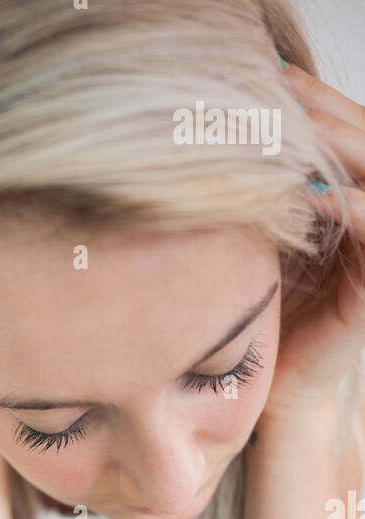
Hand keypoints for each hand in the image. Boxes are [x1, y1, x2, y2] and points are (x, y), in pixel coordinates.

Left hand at [265, 63, 364, 420]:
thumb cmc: (251, 322)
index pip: (344, 143)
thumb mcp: (251, 247)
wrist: (265, 392)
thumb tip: (216, 147)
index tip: (278, 79)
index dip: (319, 107)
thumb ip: (255, 201)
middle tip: (289, 87)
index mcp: (343, 210)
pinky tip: (311, 193)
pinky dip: (350, 205)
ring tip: (302, 127)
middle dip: (329, 113)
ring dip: (342, 148)